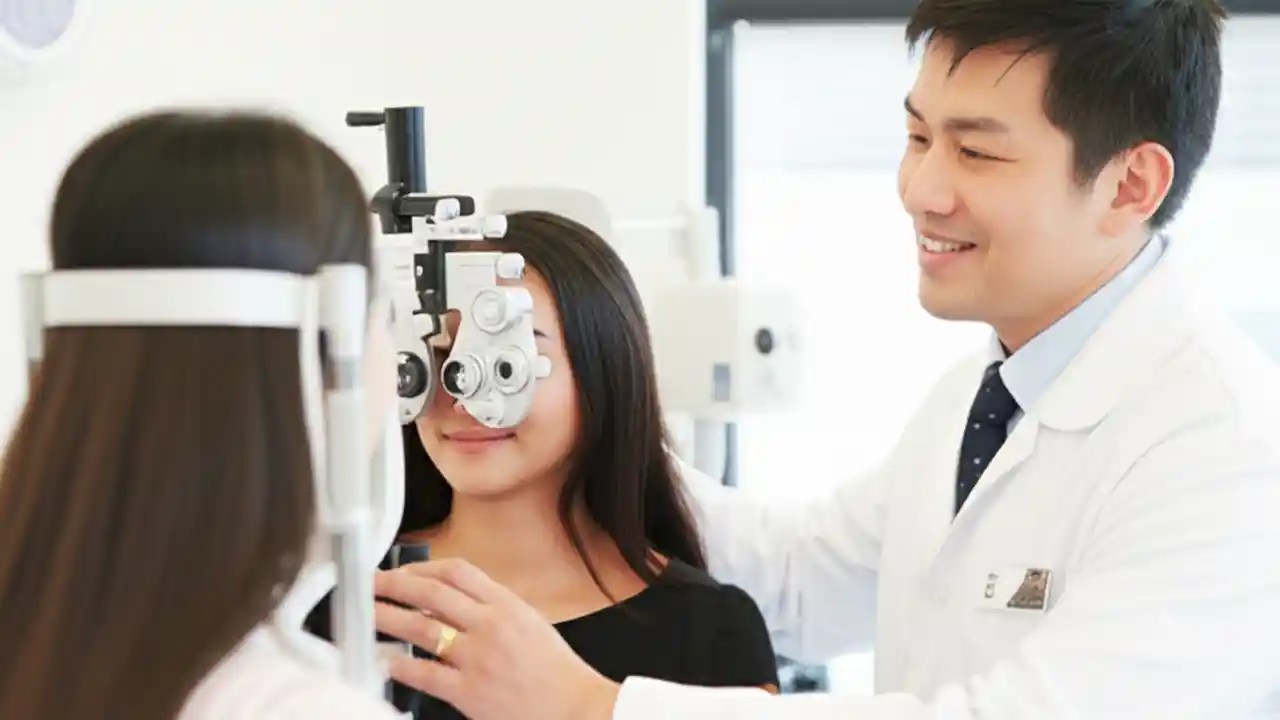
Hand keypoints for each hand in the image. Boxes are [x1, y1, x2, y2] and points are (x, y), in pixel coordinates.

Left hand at [374, 559, 620, 719]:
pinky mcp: (469, 691)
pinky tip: (383, 661)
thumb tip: (449, 602)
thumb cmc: (554, 670)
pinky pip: (425, 674)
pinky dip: (399, 666)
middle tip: (371, 583)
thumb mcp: (529, 623)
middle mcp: (490, 625)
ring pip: (421, 628)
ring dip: (387, 618)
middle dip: (394, 584)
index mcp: (506, 605)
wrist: (575, 706)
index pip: (457, 571)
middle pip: (431, 592)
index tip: (403, 572)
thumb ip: (492, 608)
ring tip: (367, 614)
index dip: (422, 567)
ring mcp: (478, 658)